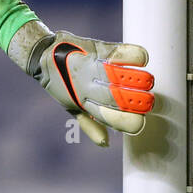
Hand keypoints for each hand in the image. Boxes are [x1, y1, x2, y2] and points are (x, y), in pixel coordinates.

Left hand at [8, 21, 155, 146]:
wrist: (42, 56)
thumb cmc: (61, 84)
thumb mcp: (72, 107)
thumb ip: (90, 124)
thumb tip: (106, 143)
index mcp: (84, 104)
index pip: (110, 118)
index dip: (128, 123)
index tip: (140, 121)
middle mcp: (87, 88)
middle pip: (117, 98)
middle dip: (139, 102)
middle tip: (150, 101)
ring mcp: (91, 68)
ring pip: (119, 76)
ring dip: (138, 80)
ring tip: (148, 82)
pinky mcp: (94, 49)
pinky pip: (117, 52)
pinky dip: (133, 55)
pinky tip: (142, 60)